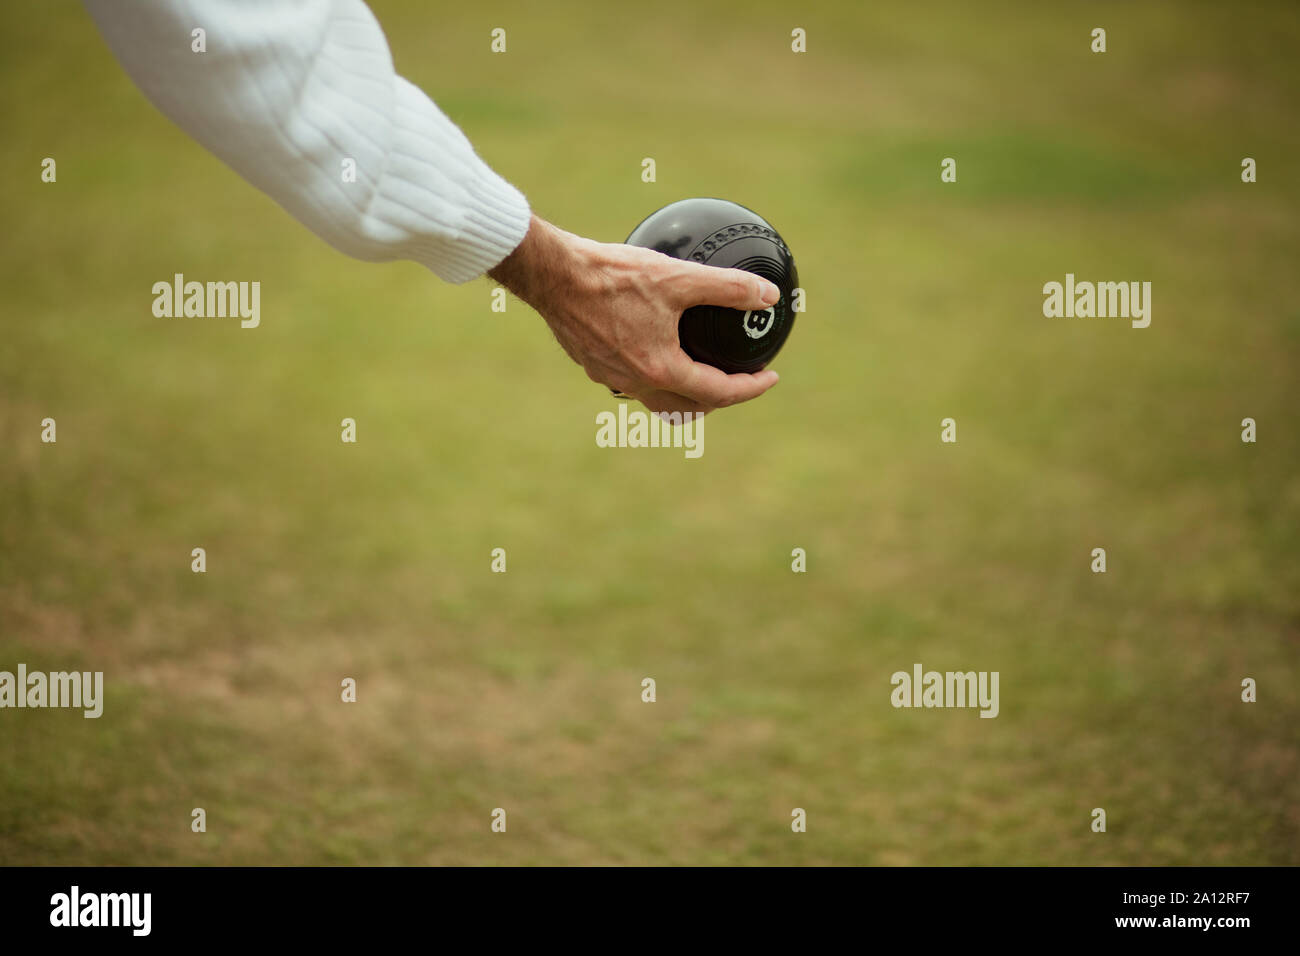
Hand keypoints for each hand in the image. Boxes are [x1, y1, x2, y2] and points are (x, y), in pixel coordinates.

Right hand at [489, 215, 781, 414]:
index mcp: (660, 369)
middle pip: (687, 408)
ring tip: (698, 373)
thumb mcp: (678, 277)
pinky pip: (630, 380)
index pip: (718, 393)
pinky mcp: (591, 362)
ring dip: (683, 393)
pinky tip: (653, 344)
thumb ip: (727, 288)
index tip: (769, 376)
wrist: (553, 274)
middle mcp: (635, 382)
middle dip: (718, 400)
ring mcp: (609, 376)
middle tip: (737, 379)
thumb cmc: (612, 276)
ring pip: (656, 399)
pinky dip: (653, 373)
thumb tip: (767, 295)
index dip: (750, 388)